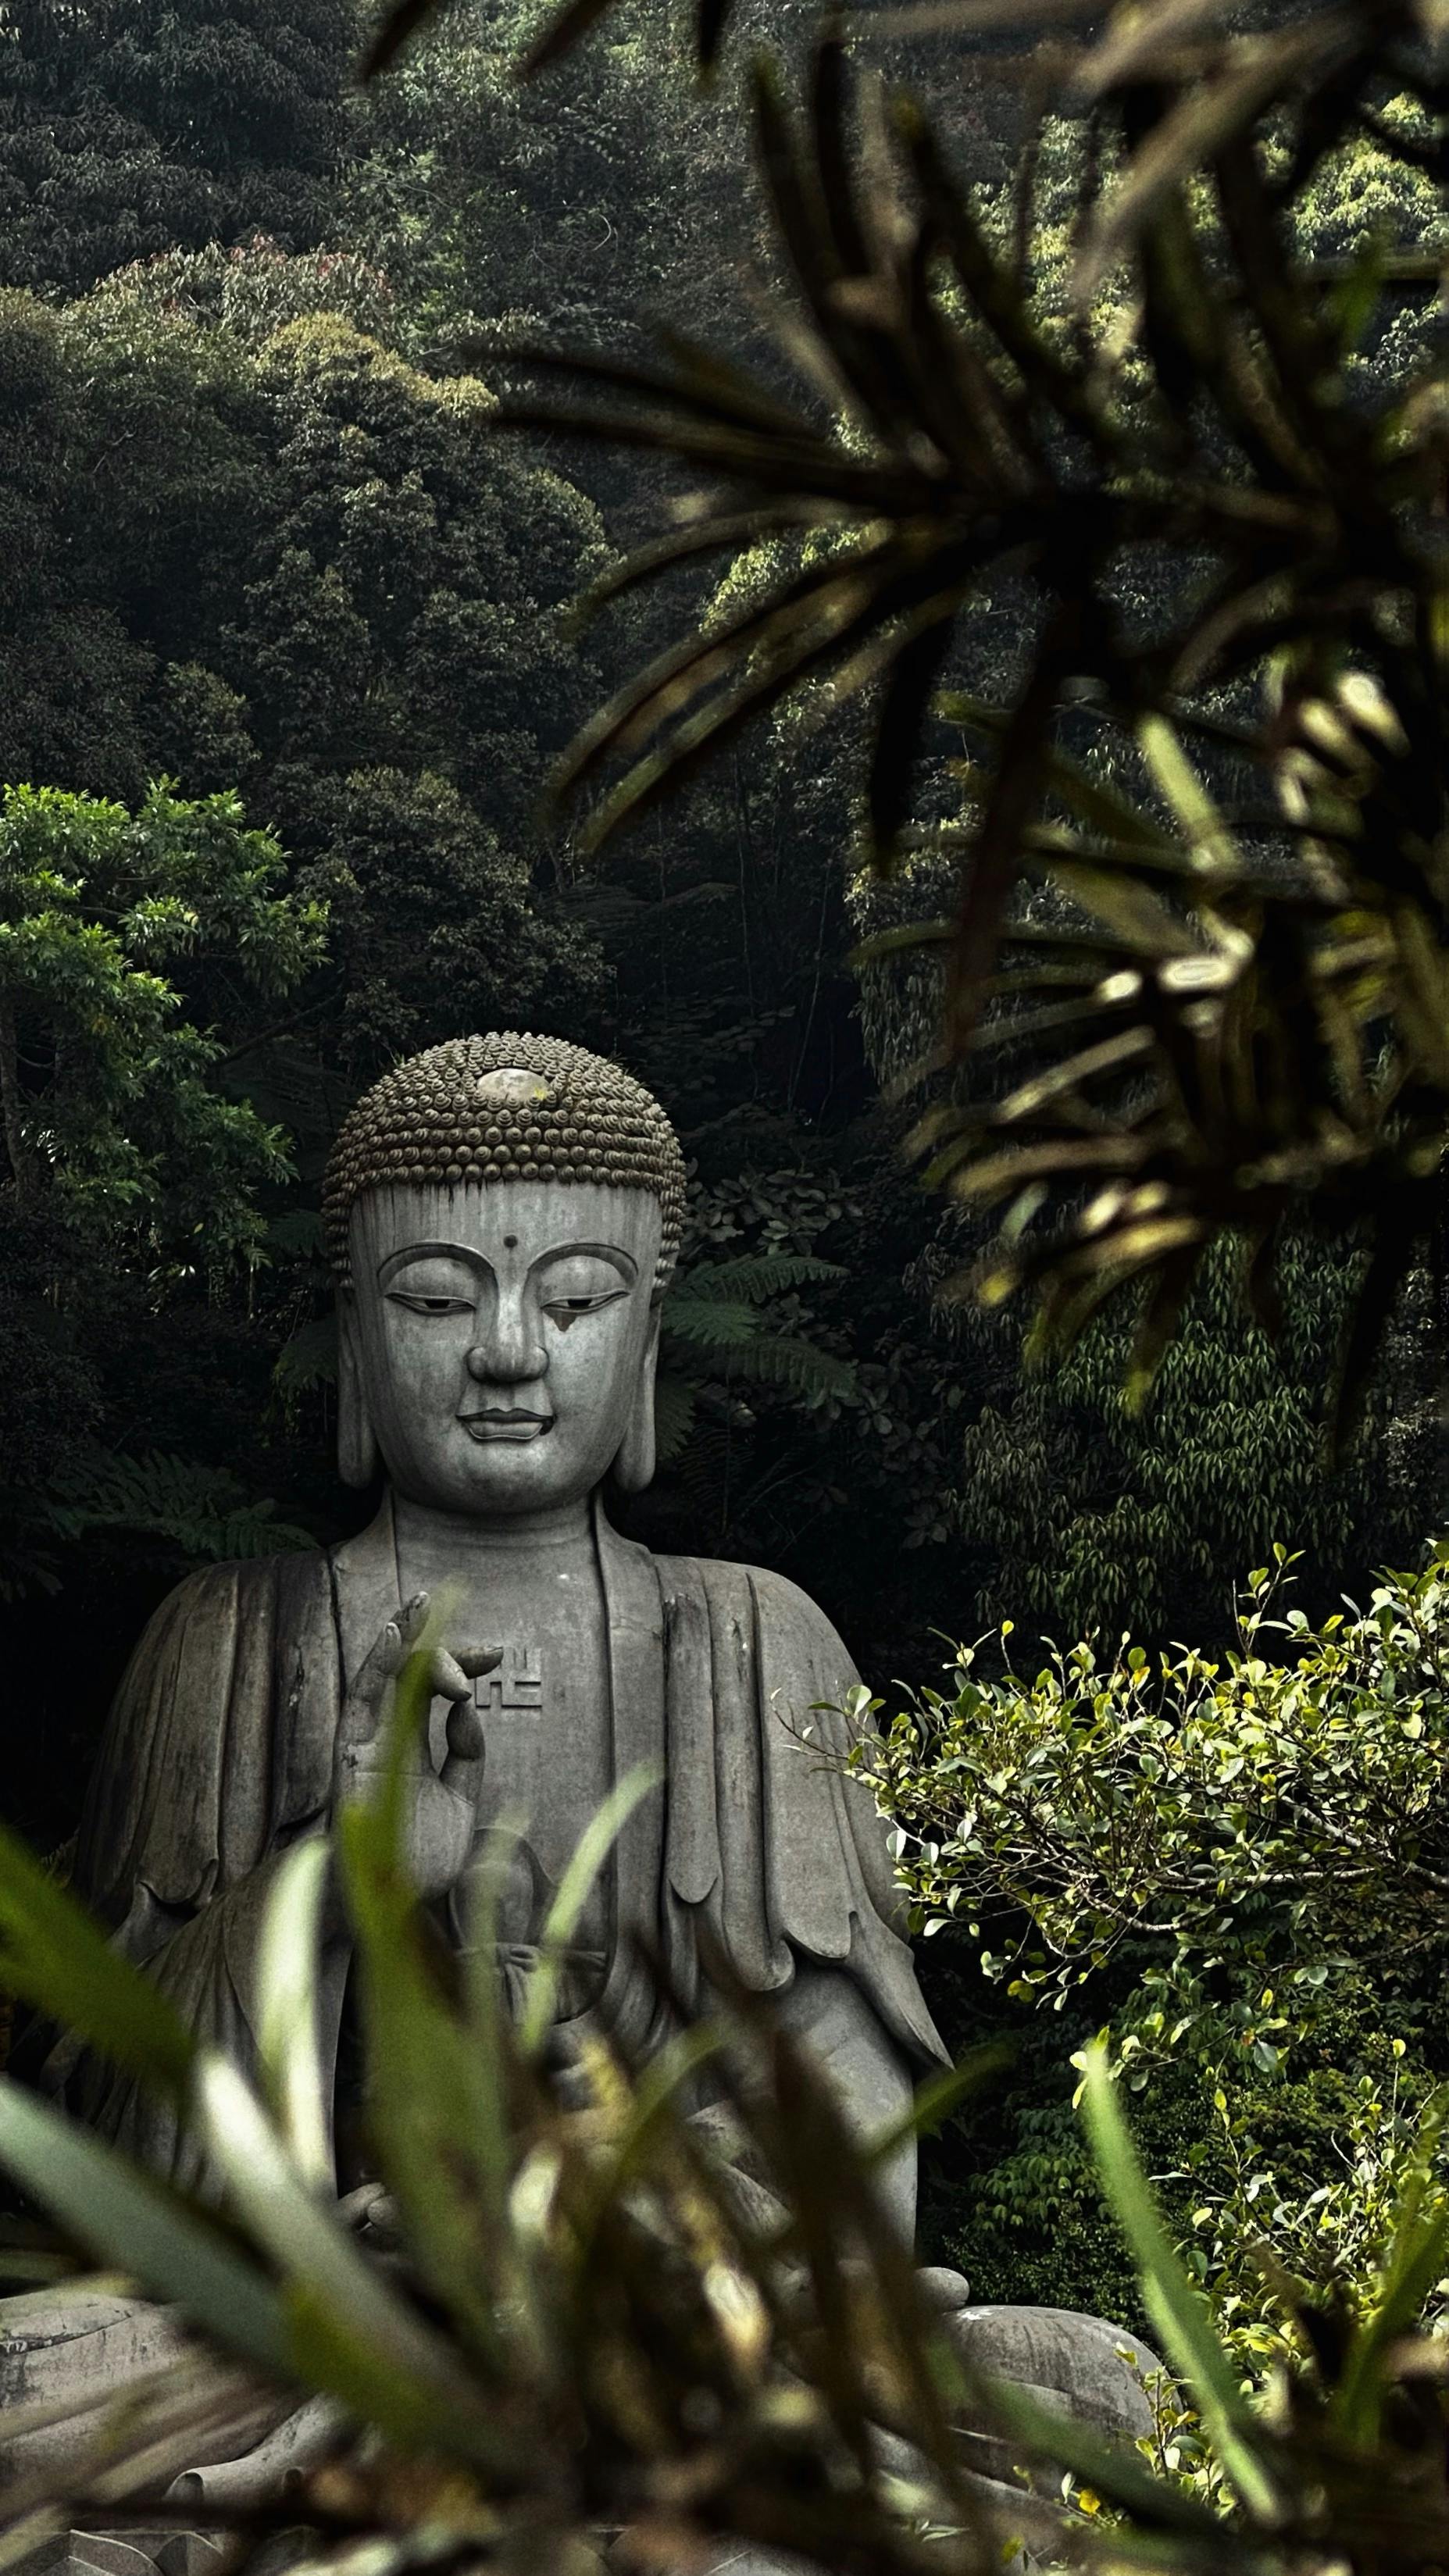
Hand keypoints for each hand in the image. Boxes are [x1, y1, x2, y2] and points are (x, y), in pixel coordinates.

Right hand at [330, 1591, 500, 1900]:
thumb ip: (467, 1755)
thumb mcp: (462, 1801)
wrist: (394, 1908)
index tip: (497, 1655)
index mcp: (412, 1749)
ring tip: (424, 1605)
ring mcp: (365, 1745)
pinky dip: (376, 1663)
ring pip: (380, 1676)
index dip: (463, 1666)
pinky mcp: (348, 1755)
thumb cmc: (421, 1860)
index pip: (433, 1691)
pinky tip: (394, 1634)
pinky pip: (359, 1700)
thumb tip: (469, 1710)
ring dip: (402, 1637)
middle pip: (406, 1675)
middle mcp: (385, 1740)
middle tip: (482, 1646)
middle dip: (440, 1646)